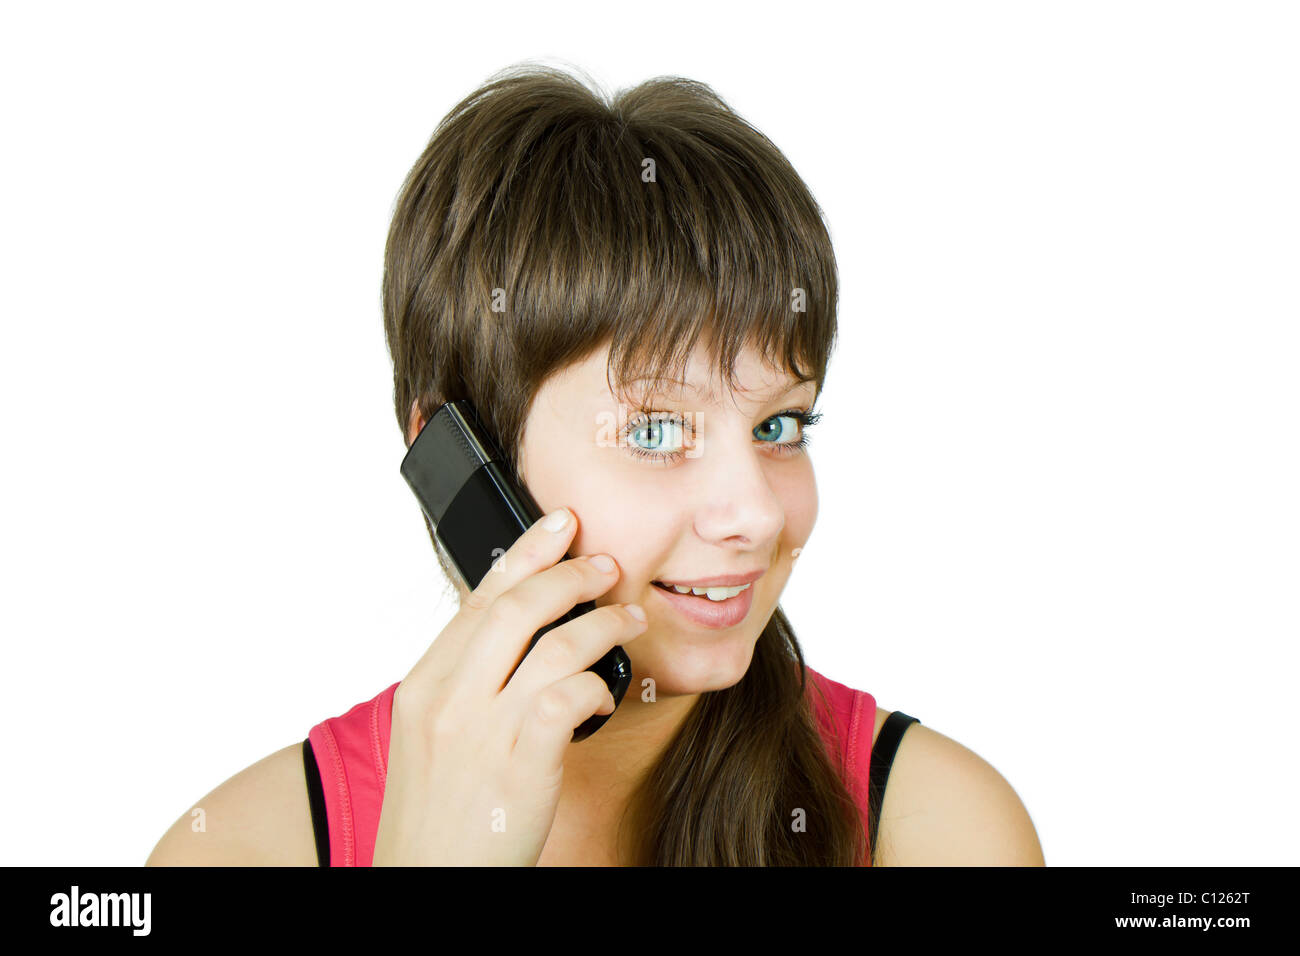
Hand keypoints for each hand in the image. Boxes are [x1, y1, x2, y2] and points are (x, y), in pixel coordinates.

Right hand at [372, 507, 646, 865]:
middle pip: (514, 608)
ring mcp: (482, 731)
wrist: (421, 882)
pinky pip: (569, 699)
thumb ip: (466, 685)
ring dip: (601, 624)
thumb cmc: (436, 814)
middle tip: (605, 562)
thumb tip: (519, 642)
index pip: (478, 601)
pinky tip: (603, 700)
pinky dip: (596, 689)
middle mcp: (447, 700)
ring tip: (628, 618)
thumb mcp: (432, 738)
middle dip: (568, 575)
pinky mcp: (519, 765)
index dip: (523, 555)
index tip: (557, 525)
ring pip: (552, 645)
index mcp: (423, 686)